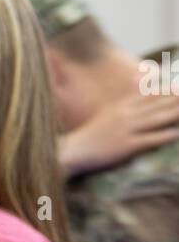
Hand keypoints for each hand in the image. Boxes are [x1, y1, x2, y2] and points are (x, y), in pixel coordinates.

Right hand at [59, 92, 178, 177]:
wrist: (74, 151)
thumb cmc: (91, 135)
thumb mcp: (108, 113)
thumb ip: (125, 102)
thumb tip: (137, 91)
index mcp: (121, 106)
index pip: (149, 95)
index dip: (167, 90)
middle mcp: (125, 115)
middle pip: (156, 104)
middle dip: (175, 98)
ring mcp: (126, 129)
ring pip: (156, 119)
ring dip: (174, 113)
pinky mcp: (126, 146)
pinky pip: (149, 140)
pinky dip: (164, 136)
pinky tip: (176, 133)